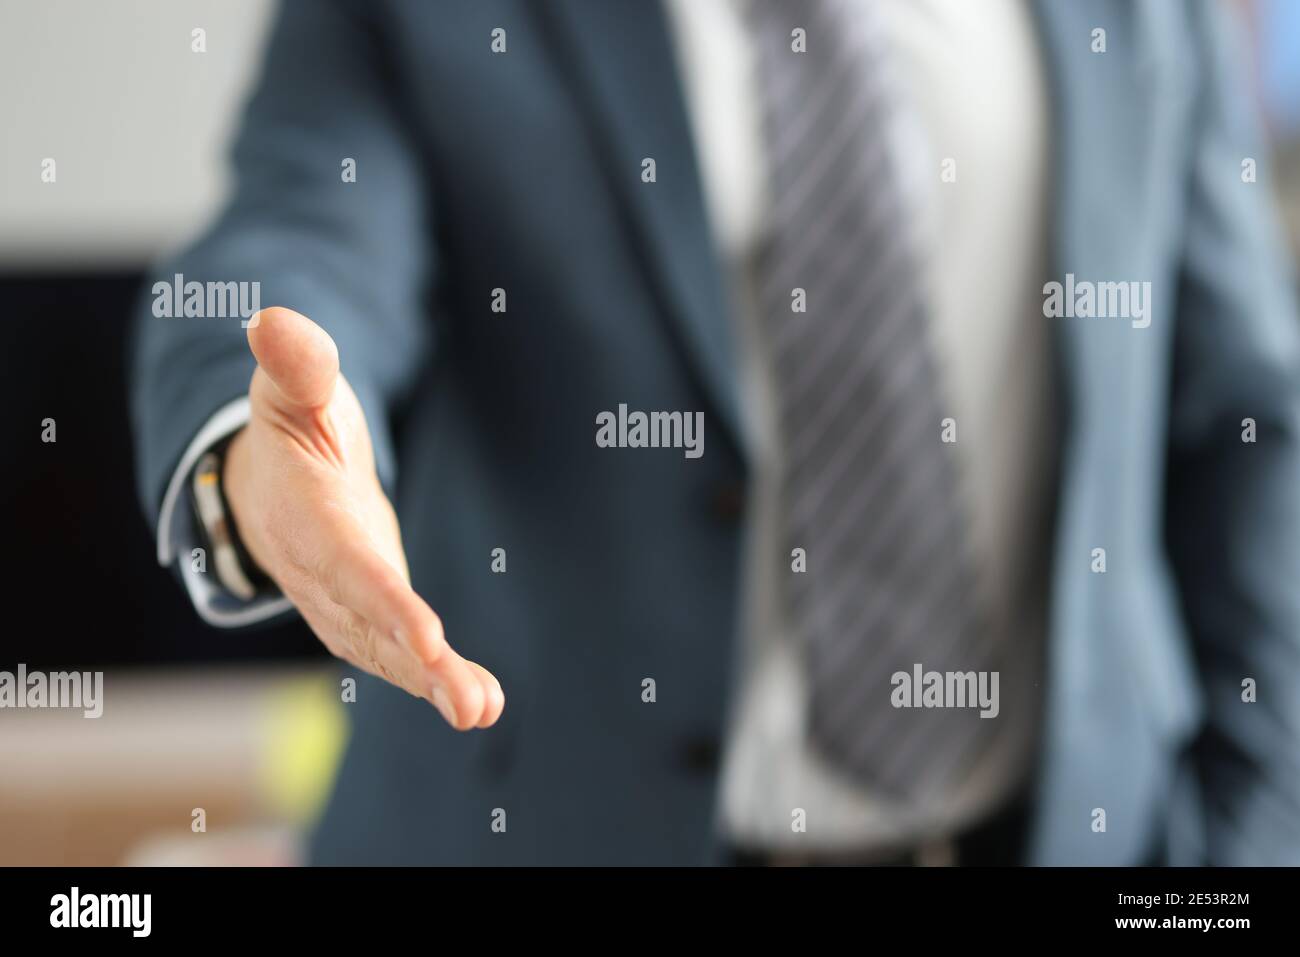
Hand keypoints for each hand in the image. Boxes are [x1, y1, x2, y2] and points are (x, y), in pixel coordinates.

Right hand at [222, 306, 502, 729]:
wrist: (270, 483)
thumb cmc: (292, 427)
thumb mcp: (293, 389)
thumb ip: (295, 365)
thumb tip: (273, 320)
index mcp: (305, 519)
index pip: (347, 565)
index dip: (386, 603)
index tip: (430, 639)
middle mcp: (320, 573)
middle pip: (370, 624)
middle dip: (417, 664)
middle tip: (467, 702)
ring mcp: (342, 602)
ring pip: (386, 651)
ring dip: (433, 684)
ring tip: (482, 710)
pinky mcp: (367, 615)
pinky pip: (399, 654)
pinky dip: (438, 679)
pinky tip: (485, 704)